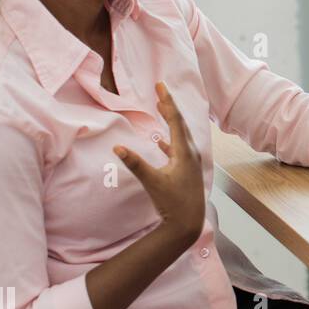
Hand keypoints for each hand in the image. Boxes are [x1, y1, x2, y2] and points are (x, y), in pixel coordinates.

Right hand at [113, 82, 206, 245]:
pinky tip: (161, 142)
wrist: (188, 223)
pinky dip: (170, 141)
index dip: (167, 102)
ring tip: (162, 108)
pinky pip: (178, 149)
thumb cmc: (172, 202)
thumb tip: (118, 147)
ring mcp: (190, 162)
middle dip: (169, 107)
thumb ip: (136, 163)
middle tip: (161, 91)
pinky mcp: (186, 171)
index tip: (161, 86)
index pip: (176, 120)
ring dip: (171, 121)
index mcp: (184, 152)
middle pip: (180, 124)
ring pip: (180, 136)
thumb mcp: (152, 181)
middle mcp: (191, 154)